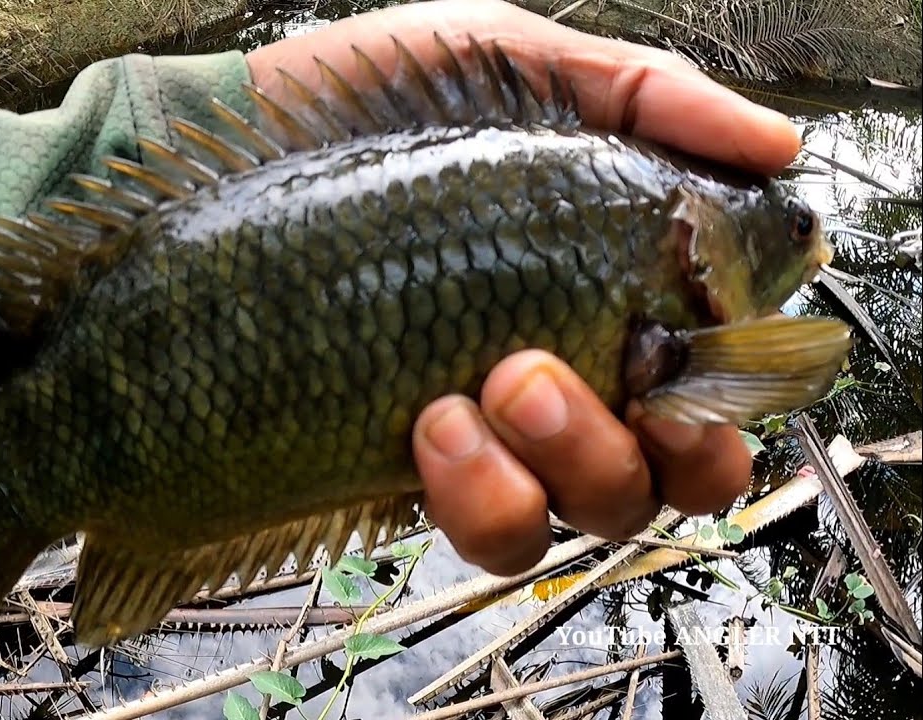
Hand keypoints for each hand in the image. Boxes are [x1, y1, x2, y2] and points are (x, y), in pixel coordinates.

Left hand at [247, 0, 797, 574]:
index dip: (729, 393)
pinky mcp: (416, 471)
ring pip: (589, 513)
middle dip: (654, 443)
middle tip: (552, 364)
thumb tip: (777, 145)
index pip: (712, 375)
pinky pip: (495, 528)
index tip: (686, 352)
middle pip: (673, 470)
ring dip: (571, 465)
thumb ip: (642, 97)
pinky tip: (433, 427)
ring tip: (490, 385)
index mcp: (600, 287)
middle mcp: (564, 372)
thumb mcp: (503, 61)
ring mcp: (492, 431)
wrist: (221, 159)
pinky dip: (486, 496)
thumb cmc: (359, 105)